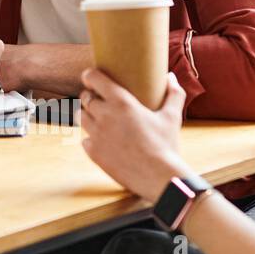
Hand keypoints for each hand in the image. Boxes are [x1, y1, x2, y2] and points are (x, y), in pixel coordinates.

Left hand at [79, 69, 189, 199]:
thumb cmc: (167, 145)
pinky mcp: (93, 152)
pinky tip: (102, 141)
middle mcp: (104, 115)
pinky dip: (91, 139)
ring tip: (99, 119)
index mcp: (121, 102)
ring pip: (81, 117)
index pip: (93, 78)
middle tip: (100, 101)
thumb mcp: (172, 116)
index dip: (89, 76)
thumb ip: (173, 93)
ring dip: (88, 116)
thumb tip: (170, 76)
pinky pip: (84, 140)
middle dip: (91, 97)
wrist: (160, 178)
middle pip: (85, 98)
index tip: (91, 78)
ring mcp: (96, 134)